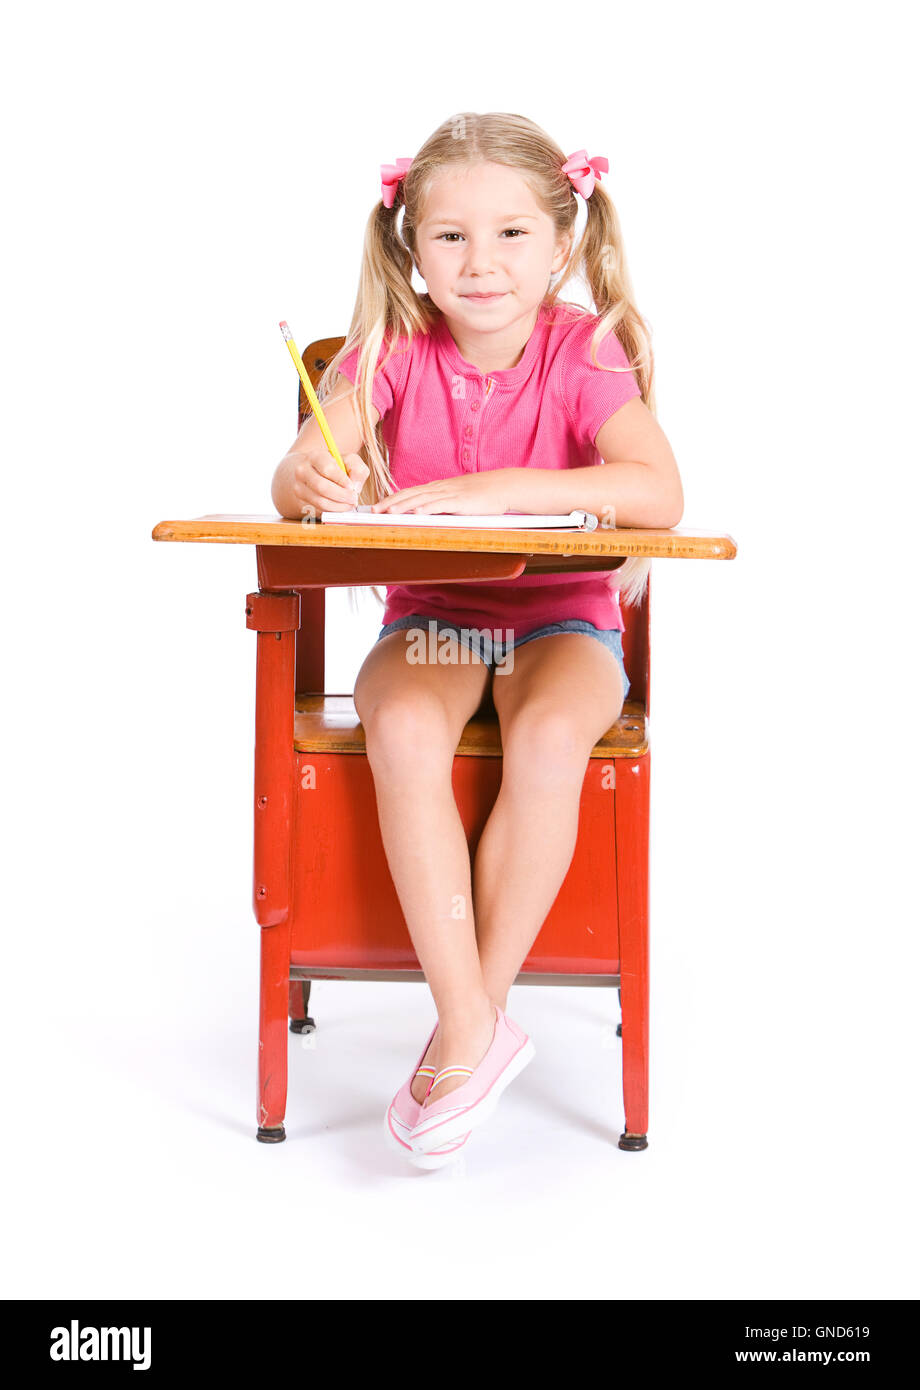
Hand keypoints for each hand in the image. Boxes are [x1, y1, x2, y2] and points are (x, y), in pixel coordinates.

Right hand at [287, 449, 370, 516]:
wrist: (309, 471)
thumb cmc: (333, 466)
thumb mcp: (348, 461)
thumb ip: (357, 469)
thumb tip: (355, 487)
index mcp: (315, 456)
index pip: (328, 468)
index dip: (342, 480)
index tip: (352, 487)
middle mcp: (303, 470)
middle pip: (322, 487)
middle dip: (342, 495)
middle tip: (353, 499)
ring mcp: (298, 486)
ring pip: (320, 501)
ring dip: (339, 506)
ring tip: (349, 504)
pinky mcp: (300, 500)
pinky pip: (319, 509)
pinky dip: (333, 510)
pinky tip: (340, 506)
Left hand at [371, 471, 512, 514]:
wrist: (504, 485)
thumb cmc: (484, 494)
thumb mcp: (459, 498)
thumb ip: (443, 504)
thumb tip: (428, 514)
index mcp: (439, 487)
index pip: (410, 491)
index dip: (392, 498)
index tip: (378, 506)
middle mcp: (441, 488)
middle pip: (410, 494)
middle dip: (390, 502)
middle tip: (373, 511)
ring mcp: (451, 493)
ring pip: (422, 499)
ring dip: (404, 506)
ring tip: (388, 512)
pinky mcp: (461, 501)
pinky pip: (441, 505)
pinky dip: (427, 508)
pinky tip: (416, 513)